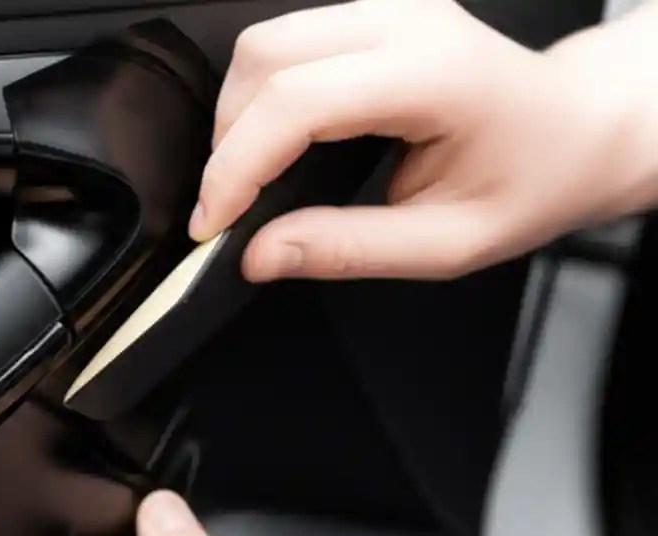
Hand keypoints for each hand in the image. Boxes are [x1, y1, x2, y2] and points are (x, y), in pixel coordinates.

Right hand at [192, 0, 657, 280]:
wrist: (580, 128)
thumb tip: (260, 254)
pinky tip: (274, 140)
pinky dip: (261, 95)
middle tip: (228, 207)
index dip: (236, 166)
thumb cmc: (534, 178)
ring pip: (265, 42)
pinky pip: (287, 40)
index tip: (212, 222)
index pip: (295, 102)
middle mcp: (406, 23)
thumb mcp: (449, 244)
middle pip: (264, 58)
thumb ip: (349, 250)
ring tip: (249, 177)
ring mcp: (389, 8)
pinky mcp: (374, 14)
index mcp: (433, 75)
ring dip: (237, 113)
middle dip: (227, 140)